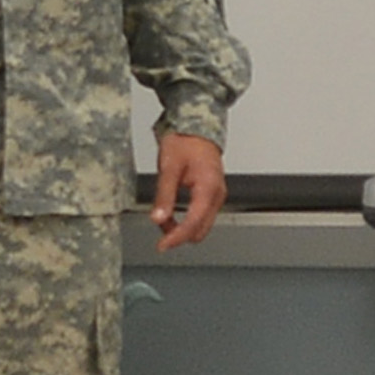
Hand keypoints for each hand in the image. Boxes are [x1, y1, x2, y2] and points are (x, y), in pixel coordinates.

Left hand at [148, 129, 225, 251]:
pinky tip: (171, 212)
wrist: (196, 128)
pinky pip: (201, 216)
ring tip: (162, 216)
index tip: (162, 246)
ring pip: (201, 225)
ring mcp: (217, 196)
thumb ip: (164, 195)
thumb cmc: (185, 142)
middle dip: (179, 234)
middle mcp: (217, 195)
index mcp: (208, 188)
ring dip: (181, 227)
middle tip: (158, 227)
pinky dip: (186, 219)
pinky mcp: (212, 195)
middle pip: (200, 229)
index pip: (193, 223)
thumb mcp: (169, 167)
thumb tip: (157, 218)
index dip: (176, 237)